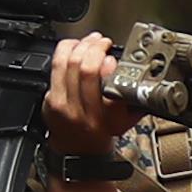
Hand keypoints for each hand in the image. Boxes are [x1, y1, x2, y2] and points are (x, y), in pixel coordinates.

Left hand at [42, 35, 141, 155]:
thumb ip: (134, 99)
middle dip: (95, 48)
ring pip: (68, 63)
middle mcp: (84, 111)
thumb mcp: (127, 120)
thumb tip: (140, 73)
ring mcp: (64, 105)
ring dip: (80, 45)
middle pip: (86, 68)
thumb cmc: (103, 131)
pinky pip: (55, 67)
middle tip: (102, 42)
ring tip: (89, 40)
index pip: (108, 85)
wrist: (78, 151)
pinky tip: (74, 47)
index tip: (113, 58)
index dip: (110, 65)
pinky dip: (65, 51)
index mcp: (108, 117)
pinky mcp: (50, 99)